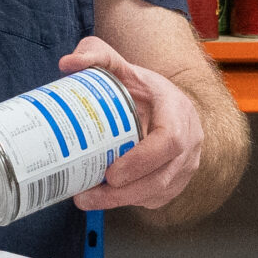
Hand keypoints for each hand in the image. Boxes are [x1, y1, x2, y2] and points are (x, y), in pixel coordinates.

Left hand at [58, 35, 203, 212]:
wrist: (166, 103)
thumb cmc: (143, 88)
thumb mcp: (122, 66)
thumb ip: (96, 56)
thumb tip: (68, 63)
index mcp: (178, 112)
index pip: (170, 141)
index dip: (141, 161)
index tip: (111, 173)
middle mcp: (190, 141)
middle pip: (161, 177)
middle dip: (123, 192)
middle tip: (87, 195)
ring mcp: (186, 165)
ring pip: (158, 193)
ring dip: (122, 201)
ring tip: (88, 200)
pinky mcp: (177, 181)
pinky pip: (154, 199)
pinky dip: (129, 202)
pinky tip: (104, 199)